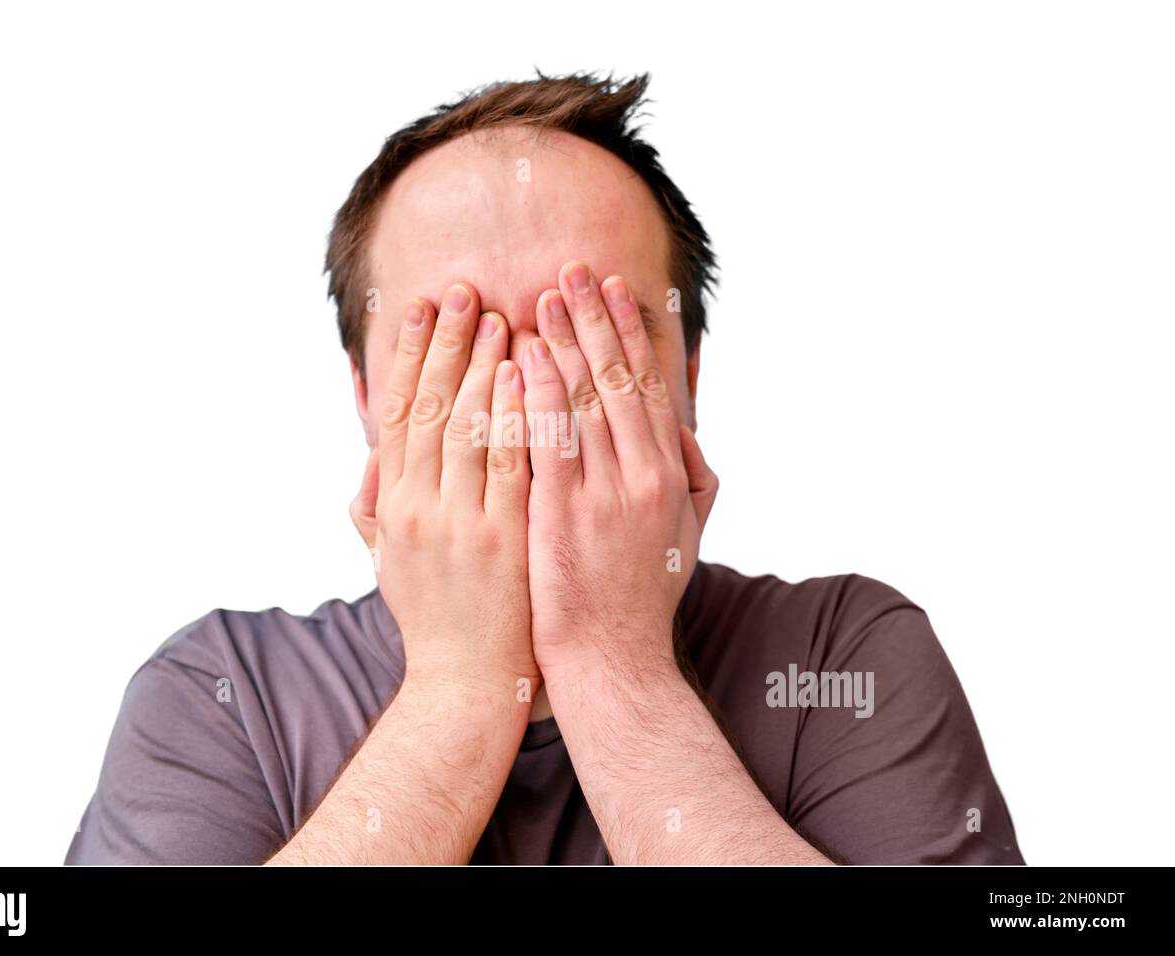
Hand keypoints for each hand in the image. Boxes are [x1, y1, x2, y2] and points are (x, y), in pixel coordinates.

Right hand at [350, 282, 537, 696]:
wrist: (464, 682)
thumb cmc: (432, 615)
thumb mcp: (386, 557)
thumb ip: (374, 500)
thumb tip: (371, 448)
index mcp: (390, 503)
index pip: (398, 411)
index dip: (410, 354)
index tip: (423, 307)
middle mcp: (417, 507)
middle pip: (430, 406)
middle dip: (447, 343)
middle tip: (464, 291)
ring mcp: (459, 523)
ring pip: (468, 427)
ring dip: (482, 366)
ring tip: (500, 317)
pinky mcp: (502, 540)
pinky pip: (510, 464)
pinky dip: (514, 416)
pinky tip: (526, 375)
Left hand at [520, 262, 717, 676]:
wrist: (613, 659)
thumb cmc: (643, 597)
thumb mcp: (687, 534)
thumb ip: (694, 477)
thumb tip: (688, 429)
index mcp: (671, 473)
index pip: (650, 386)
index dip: (631, 334)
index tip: (615, 290)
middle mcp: (644, 474)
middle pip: (619, 380)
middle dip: (596, 320)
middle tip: (574, 271)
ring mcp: (605, 492)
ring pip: (586, 400)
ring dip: (565, 341)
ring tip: (543, 297)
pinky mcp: (563, 512)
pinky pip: (550, 439)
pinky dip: (539, 393)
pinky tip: (525, 356)